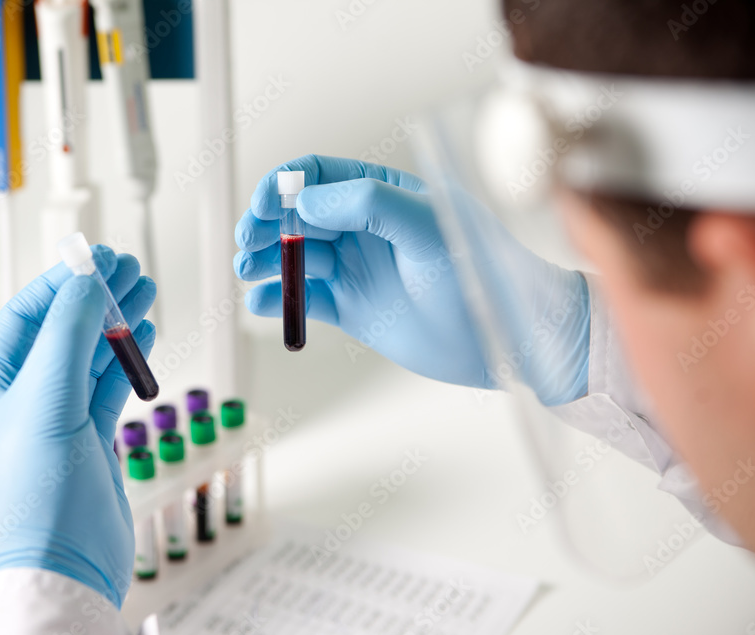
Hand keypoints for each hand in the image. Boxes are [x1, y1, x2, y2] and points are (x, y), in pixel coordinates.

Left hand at [0, 246, 155, 607]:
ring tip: (144, 291)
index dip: (60, 284)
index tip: (95, 258)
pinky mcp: (89, 441)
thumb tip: (83, 282)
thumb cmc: (39, 499)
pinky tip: (143, 336)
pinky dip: (126, 360)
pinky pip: (108, 387)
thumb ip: (67, 337)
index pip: (25, 319)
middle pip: (61, 333)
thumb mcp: (48, 404)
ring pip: (89, 358)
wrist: (65, 571)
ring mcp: (58, 421)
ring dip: (116, 324)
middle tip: (128, 269)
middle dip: (94, 299)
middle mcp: (22, 402)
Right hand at [234, 154, 589, 404]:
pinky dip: (280, 299)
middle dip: (267, 227)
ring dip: (268, 261)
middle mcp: (365, 228)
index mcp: (383, 194)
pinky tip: (263, 302)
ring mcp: (356, 268)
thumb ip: (368, 204)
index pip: (319, 176)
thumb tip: (304, 200)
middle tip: (249, 245)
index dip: (284, 187)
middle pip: (297, 217)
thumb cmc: (480, 273)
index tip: (264, 207)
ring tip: (250, 272)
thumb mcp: (428, 227)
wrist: (505, 339)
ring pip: (297, 258)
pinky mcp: (353, 309)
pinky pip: (306, 299)